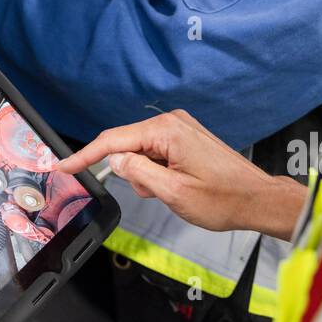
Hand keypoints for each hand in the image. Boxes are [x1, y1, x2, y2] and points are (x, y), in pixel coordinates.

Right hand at [54, 110, 305, 239]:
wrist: (257, 199)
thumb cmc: (224, 199)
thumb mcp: (173, 193)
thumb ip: (138, 174)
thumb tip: (114, 161)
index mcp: (167, 130)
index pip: (114, 140)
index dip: (85, 155)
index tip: (64, 166)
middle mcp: (172, 122)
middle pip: (127, 144)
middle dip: (131, 172)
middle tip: (155, 193)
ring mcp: (180, 128)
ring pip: (141, 152)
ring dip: (147, 175)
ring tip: (173, 190)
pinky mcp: (185, 138)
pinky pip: (155, 153)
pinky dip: (157, 171)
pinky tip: (177, 183)